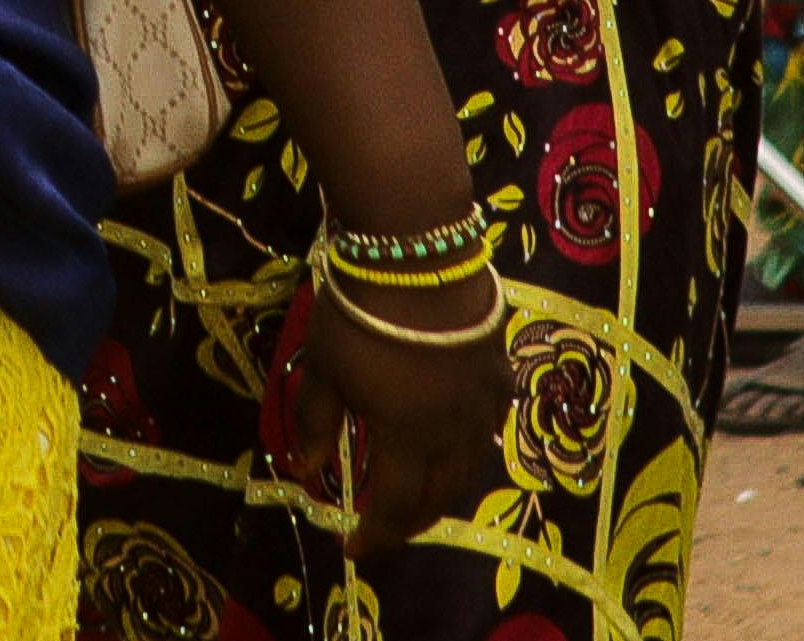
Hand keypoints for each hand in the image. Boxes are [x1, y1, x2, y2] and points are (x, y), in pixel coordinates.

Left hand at [294, 276, 509, 555]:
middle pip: (437, 498)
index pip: (392, 510)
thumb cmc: (360, 311)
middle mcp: (454, 435)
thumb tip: (302, 470)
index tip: (350, 551)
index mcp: (408, 441)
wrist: (417, 251)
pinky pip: (489, 427)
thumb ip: (315, 423)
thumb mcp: (324, 367)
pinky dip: (469, 446)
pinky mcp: (500, 372)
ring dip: (441, 489)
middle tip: (385, 528)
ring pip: (469, 468)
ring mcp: (483, 405)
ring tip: (417, 492)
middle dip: (408, 522)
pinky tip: (456, 439)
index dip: (372, 537)